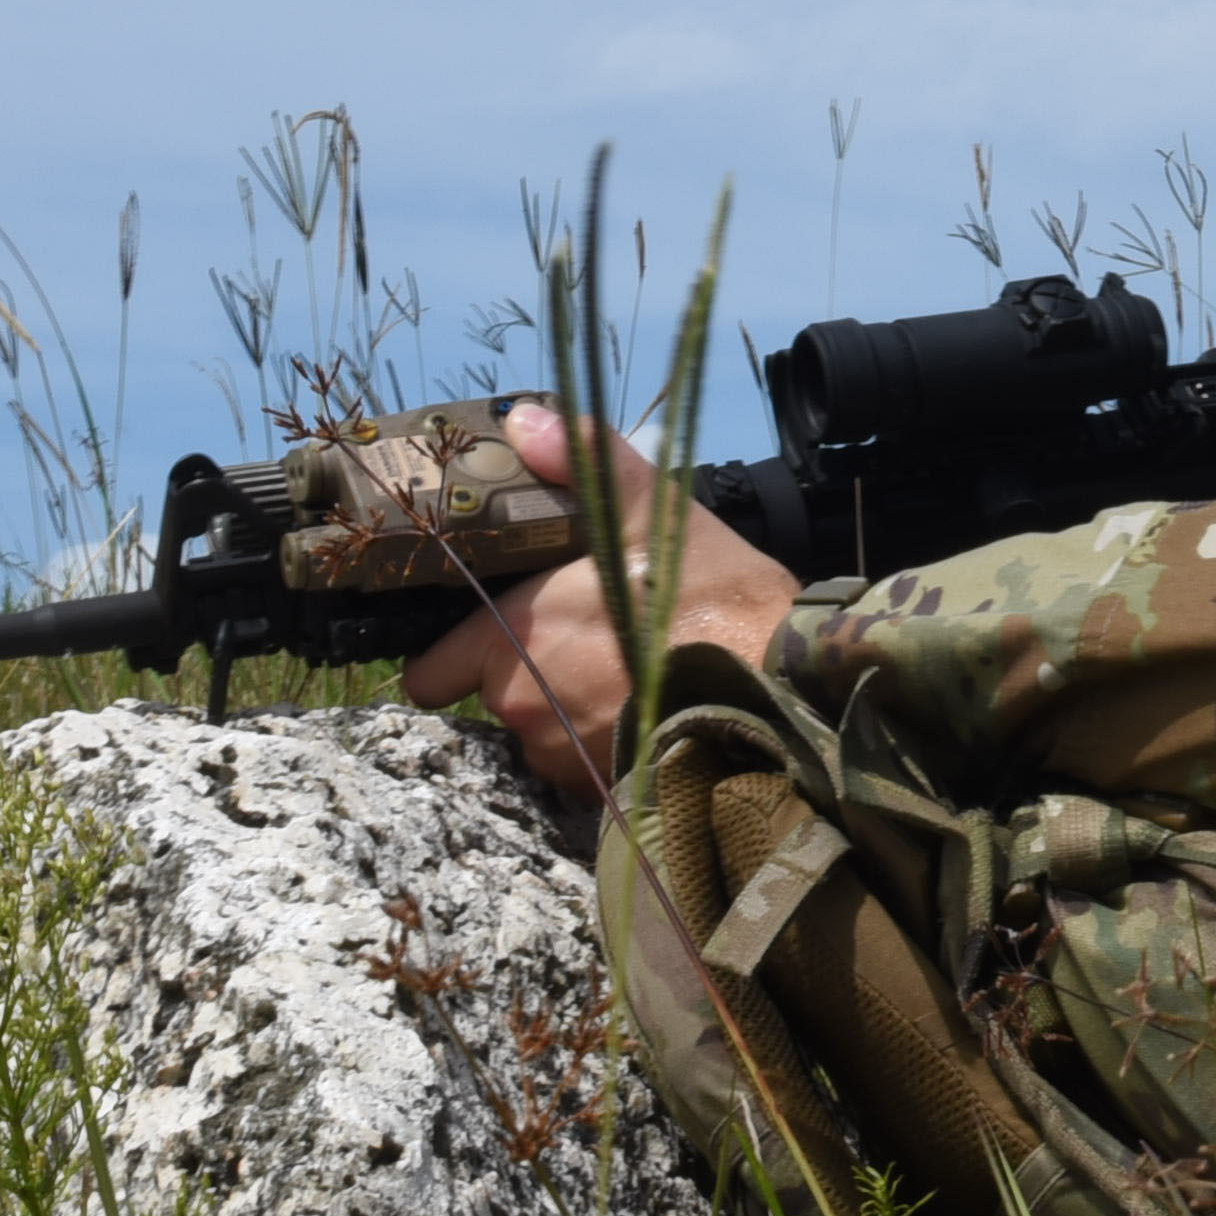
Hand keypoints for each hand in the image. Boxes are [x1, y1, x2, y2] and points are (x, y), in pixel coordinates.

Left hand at [395, 398, 797, 797]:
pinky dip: (606, 744)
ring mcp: (563, 759)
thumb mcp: (652, 512)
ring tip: (623, 674)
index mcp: (513, 639)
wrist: (784, 689)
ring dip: (568, 711)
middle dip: (528, 674)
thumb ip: (582, 462)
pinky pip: (582, 767)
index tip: (486, 634)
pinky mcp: (604, 795)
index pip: (431, 672)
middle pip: (495, 698)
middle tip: (583, 639)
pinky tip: (646, 710)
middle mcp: (523, 709)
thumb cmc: (712, 599)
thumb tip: (522, 420)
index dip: (453, 653)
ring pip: (541, 734)